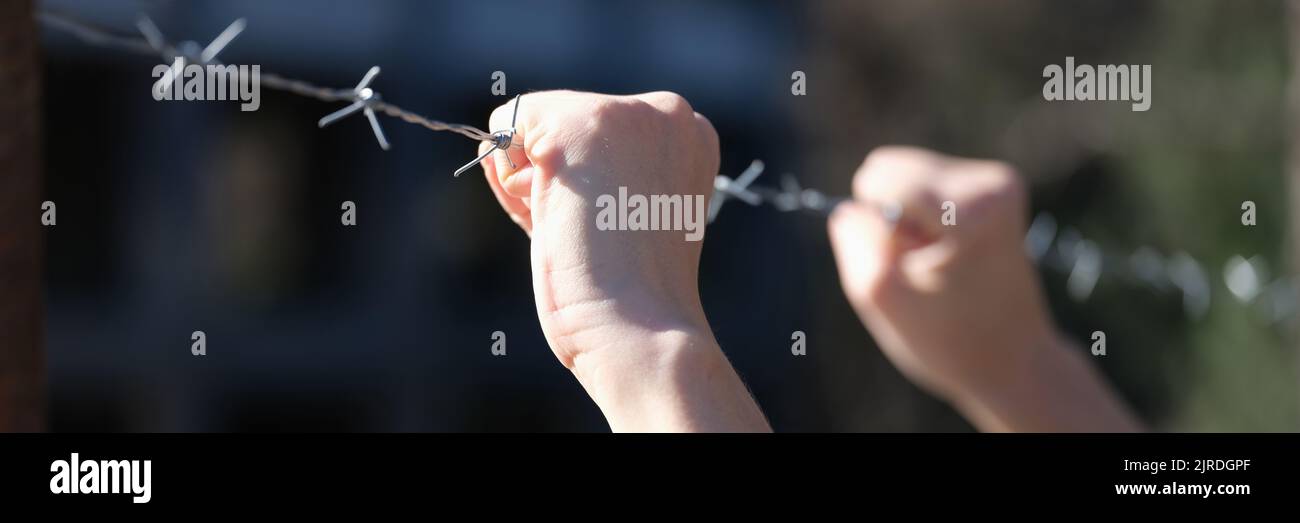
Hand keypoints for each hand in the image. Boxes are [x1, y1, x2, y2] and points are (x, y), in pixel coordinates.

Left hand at [479, 90, 768, 431]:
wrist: (640, 327)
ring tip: (575, 225)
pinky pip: (506, 126)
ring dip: (533, 181)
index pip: (607, 135)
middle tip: (593, 233)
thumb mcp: (636, 214)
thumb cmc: (634, 292)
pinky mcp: (575, 124)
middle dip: (558, 177)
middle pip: (568, 121)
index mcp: (691, 135)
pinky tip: (548, 213)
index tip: (615, 230)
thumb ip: (609, 174)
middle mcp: (666, 112)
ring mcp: (623, 113)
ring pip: (534, 125)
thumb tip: (522, 157)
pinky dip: (507, 178)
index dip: (590, 185)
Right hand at [827, 146, 1137, 431]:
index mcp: (968, 210)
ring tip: (934, 261)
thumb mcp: (882, 298)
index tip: (904, 261)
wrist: (1013, 358)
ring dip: (904, 219)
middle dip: (888, 216)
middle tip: (919, 263)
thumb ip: (854, 243)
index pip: (879, 179)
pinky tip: (947, 253)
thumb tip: (849, 207)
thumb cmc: (947, 337)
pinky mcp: (997, 187)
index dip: (873, 224)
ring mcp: (999, 182)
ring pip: (905, 171)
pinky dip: (923, 218)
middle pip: (890, 166)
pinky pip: (926, 181)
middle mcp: (991, 183)